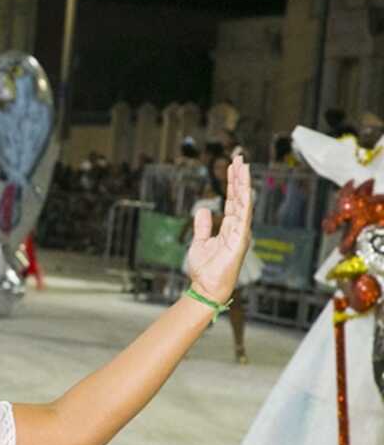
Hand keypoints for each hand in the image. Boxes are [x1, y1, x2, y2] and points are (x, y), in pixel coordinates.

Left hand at [185, 154, 253, 302]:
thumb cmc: (205, 269)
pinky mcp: (240, 239)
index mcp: (229, 227)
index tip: (232, 166)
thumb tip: (204, 209)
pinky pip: (243, 215)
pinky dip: (244, 200)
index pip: (232, 200)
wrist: (206, 287)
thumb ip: (203, 226)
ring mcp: (241, 232)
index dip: (232, 184)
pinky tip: (244, 186)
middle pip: (240, 197)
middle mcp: (237, 228)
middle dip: (239, 177)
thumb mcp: (200, 242)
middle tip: (239, 158)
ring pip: (243, 202)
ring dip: (242, 183)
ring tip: (242, 164)